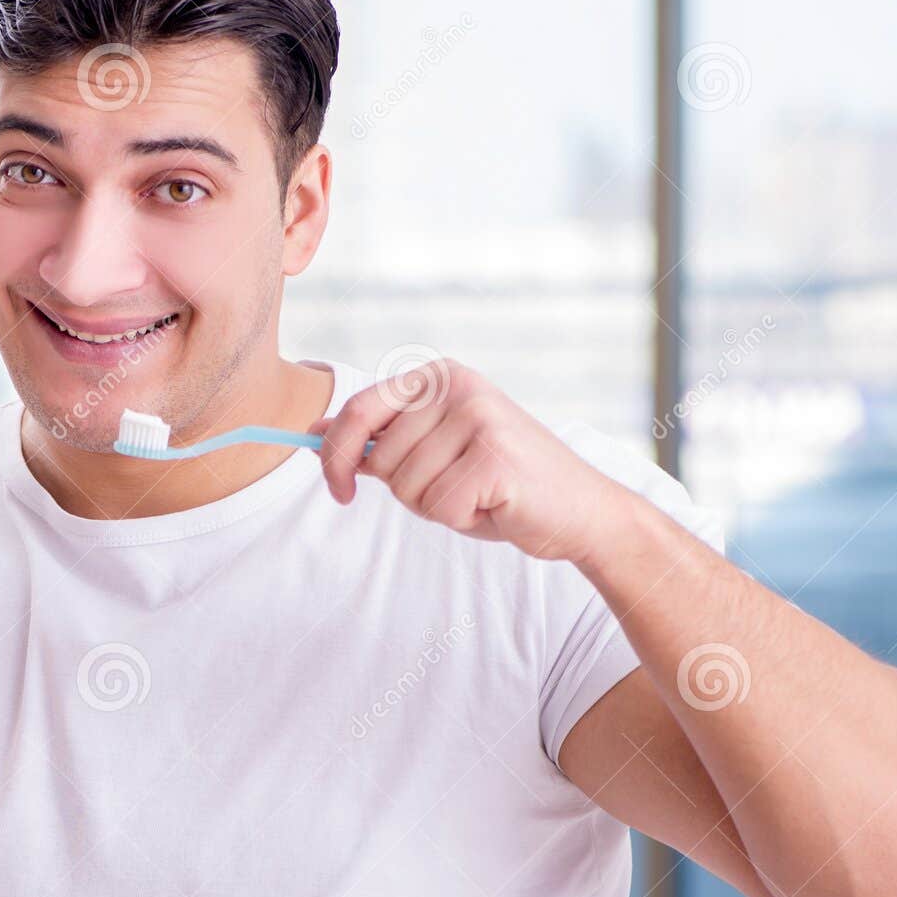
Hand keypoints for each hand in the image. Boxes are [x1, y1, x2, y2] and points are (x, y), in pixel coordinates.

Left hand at [309, 358, 633, 564]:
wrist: (579, 510)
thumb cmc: (499, 485)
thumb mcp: (432, 455)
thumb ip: (381, 440)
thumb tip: (316, 430)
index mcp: (438, 377)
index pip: (358, 410)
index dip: (333, 455)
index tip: (338, 490)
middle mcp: (457, 385)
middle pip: (381, 460)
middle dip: (408, 491)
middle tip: (457, 486)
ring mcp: (478, 415)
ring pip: (409, 488)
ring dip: (438, 507)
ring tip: (479, 493)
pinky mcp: (494, 454)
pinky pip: (439, 507)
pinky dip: (462, 519)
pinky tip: (494, 504)